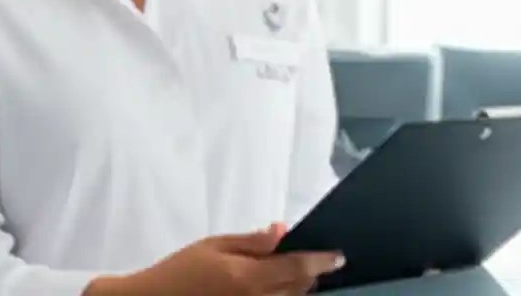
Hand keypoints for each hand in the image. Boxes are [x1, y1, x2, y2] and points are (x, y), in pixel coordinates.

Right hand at [86, 223, 344, 295]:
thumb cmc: (181, 270)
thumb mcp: (215, 245)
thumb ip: (251, 241)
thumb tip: (282, 232)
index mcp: (248, 278)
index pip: (297, 268)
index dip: (321, 261)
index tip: (339, 256)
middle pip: (298, 289)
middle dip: (310, 274)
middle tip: (314, 258)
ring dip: (299, 288)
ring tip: (297, 273)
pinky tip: (278, 288)